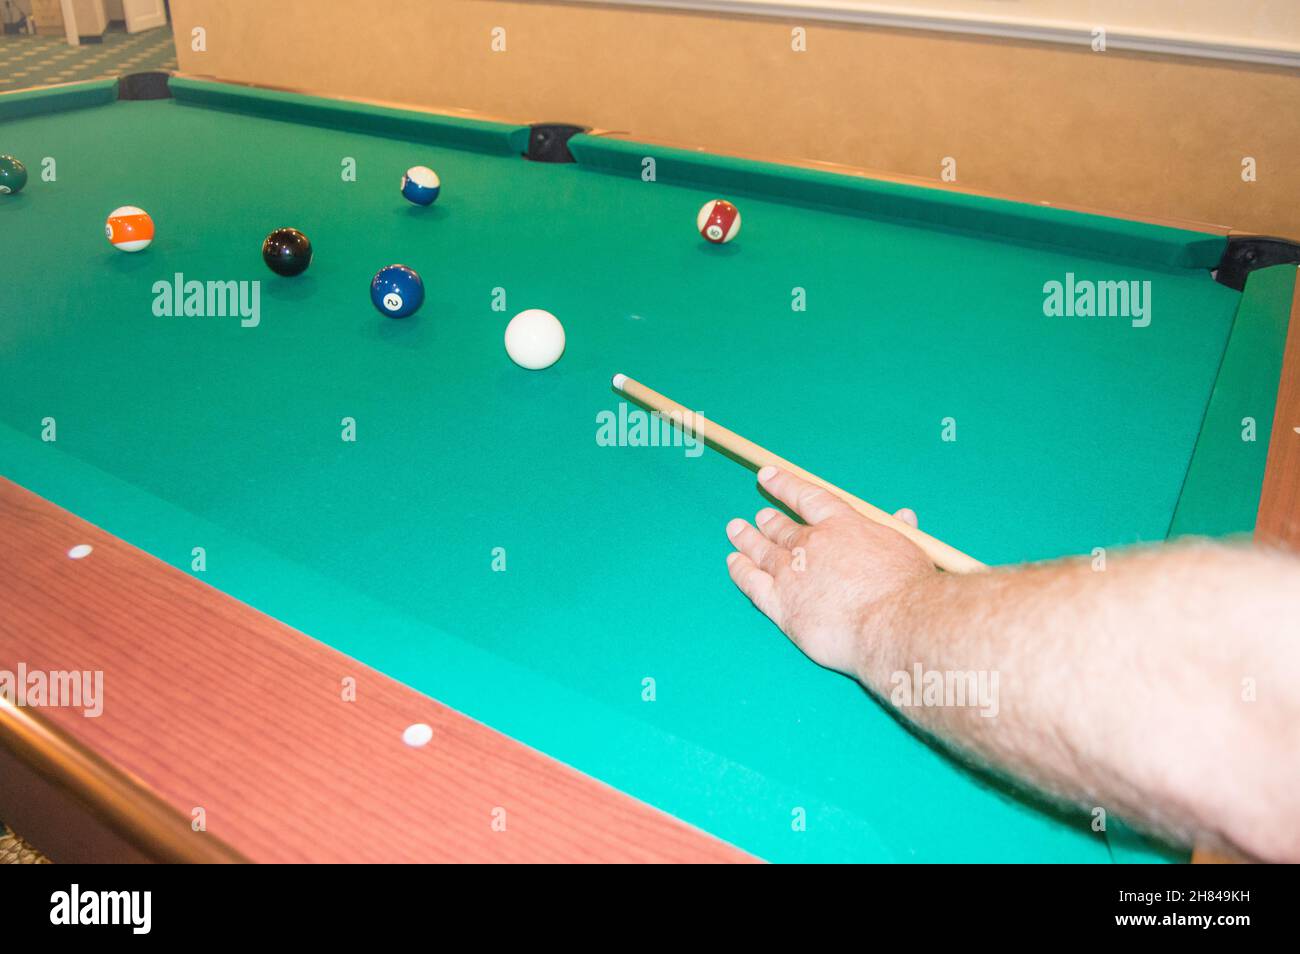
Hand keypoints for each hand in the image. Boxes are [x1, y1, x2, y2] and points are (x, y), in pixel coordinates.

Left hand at [725, 466, 935, 678]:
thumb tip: (904, 515)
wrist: (890, 624)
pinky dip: (740, 570)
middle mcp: (812, 544)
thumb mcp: (909, 549)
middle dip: (768, 521)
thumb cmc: (907, 589)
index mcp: (842, 524)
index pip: (806, 496)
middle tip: (758, 516)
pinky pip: (752, 582)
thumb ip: (899, 530)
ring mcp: (792, 573)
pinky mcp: (781, 605)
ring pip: (763, 551)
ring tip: (735, 529)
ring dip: (748, 539)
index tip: (767, 474)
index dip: (784, 484)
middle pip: (781, 528)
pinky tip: (733, 562)